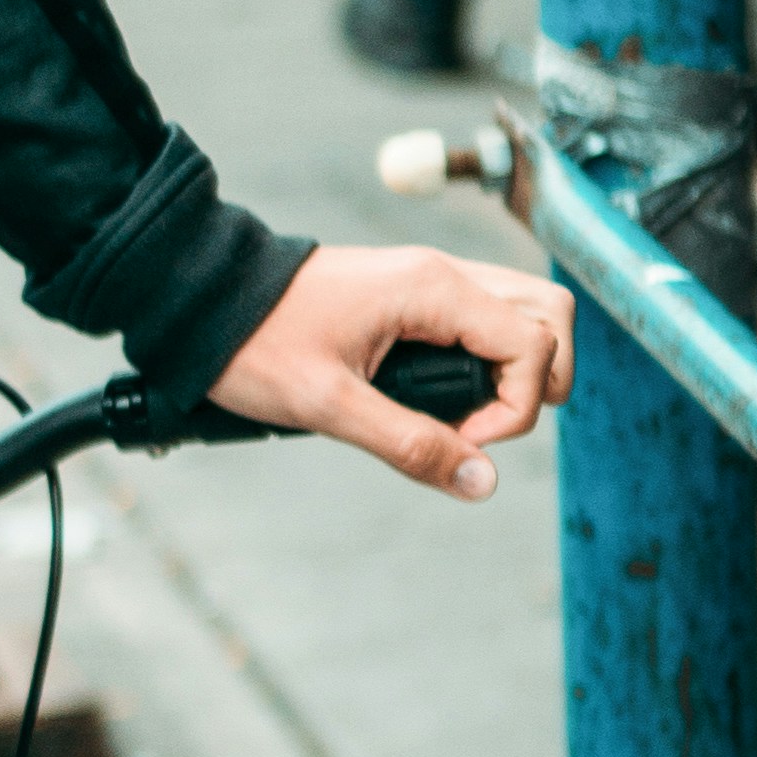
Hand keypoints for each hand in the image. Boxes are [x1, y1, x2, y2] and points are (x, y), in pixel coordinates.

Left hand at [209, 242, 572, 497]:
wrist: (205, 298)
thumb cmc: (255, 343)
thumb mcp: (328, 405)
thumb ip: (409, 443)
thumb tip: (481, 482)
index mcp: (432, 289)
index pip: (534, 344)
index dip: (516, 407)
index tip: (461, 440)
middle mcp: (444, 274)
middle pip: (551, 315)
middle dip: (539, 381)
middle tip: (479, 427)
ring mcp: (432, 280)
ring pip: (525, 312)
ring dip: (517, 370)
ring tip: (467, 417)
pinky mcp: (416, 295)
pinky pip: (485, 318)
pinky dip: (488, 359)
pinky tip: (446, 397)